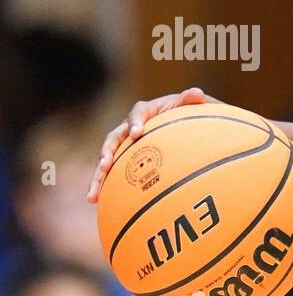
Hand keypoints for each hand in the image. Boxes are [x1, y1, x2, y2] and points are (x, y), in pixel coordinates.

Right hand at [85, 87, 213, 202]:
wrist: (179, 124)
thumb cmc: (185, 113)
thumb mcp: (189, 106)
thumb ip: (190, 100)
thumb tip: (197, 93)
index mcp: (145, 111)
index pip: (137, 113)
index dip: (136, 122)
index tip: (137, 133)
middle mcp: (129, 127)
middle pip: (113, 138)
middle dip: (107, 152)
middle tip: (105, 165)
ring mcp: (124, 144)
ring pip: (107, 159)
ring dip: (98, 176)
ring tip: (92, 195)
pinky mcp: (124, 159)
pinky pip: (112, 173)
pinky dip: (104, 186)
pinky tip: (95, 202)